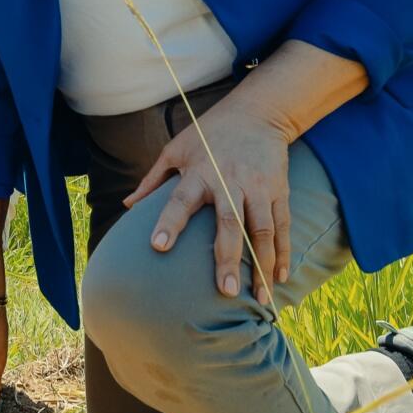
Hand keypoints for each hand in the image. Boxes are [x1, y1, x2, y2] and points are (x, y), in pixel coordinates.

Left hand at [126, 97, 292, 301]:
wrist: (257, 113)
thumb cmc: (209, 134)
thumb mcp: (175, 149)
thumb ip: (153, 179)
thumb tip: (128, 206)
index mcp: (198, 172)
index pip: (180, 199)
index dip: (169, 222)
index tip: (158, 246)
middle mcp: (229, 181)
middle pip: (229, 223)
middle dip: (228, 258)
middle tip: (226, 291)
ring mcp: (258, 187)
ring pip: (261, 230)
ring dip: (262, 265)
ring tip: (261, 299)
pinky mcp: (279, 190)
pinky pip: (282, 225)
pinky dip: (283, 252)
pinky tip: (280, 277)